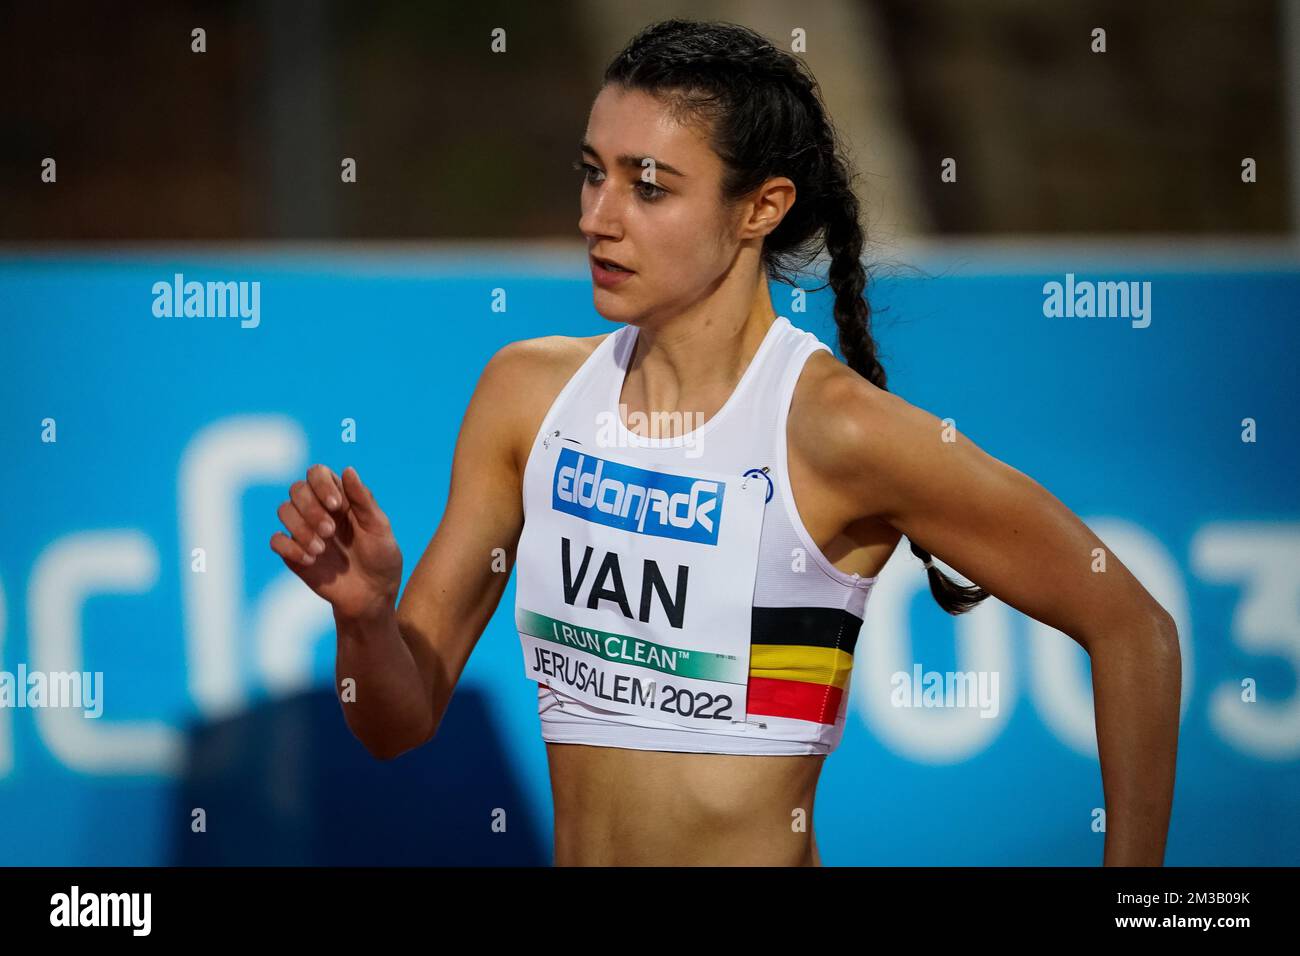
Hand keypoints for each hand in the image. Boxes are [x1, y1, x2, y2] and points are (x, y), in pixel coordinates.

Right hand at [270, 464, 402, 620]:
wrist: (373, 595)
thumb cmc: (382, 557)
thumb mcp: (379, 527)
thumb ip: (363, 499)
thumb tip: (348, 469)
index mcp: (340, 498)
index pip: (317, 473)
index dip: (321, 484)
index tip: (337, 505)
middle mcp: (319, 510)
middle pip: (297, 489)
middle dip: (311, 508)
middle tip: (330, 532)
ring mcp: (304, 531)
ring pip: (283, 511)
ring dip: (300, 528)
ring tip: (321, 549)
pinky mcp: (294, 553)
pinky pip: (276, 541)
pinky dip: (290, 547)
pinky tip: (311, 560)